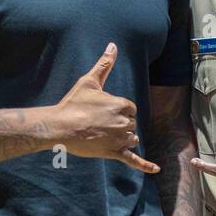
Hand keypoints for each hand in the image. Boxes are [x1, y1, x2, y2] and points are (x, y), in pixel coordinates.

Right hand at [51, 43, 159, 173]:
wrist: (59, 127)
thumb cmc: (73, 104)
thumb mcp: (89, 81)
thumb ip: (104, 64)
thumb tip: (113, 45)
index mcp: (122, 105)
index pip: (130, 108)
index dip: (116, 110)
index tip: (100, 111)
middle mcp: (125, 122)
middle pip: (131, 123)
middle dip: (118, 123)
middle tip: (97, 122)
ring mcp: (120, 138)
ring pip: (131, 138)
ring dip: (122, 137)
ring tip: (102, 134)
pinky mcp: (114, 152)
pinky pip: (133, 159)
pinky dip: (145, 165)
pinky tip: (156, 170)